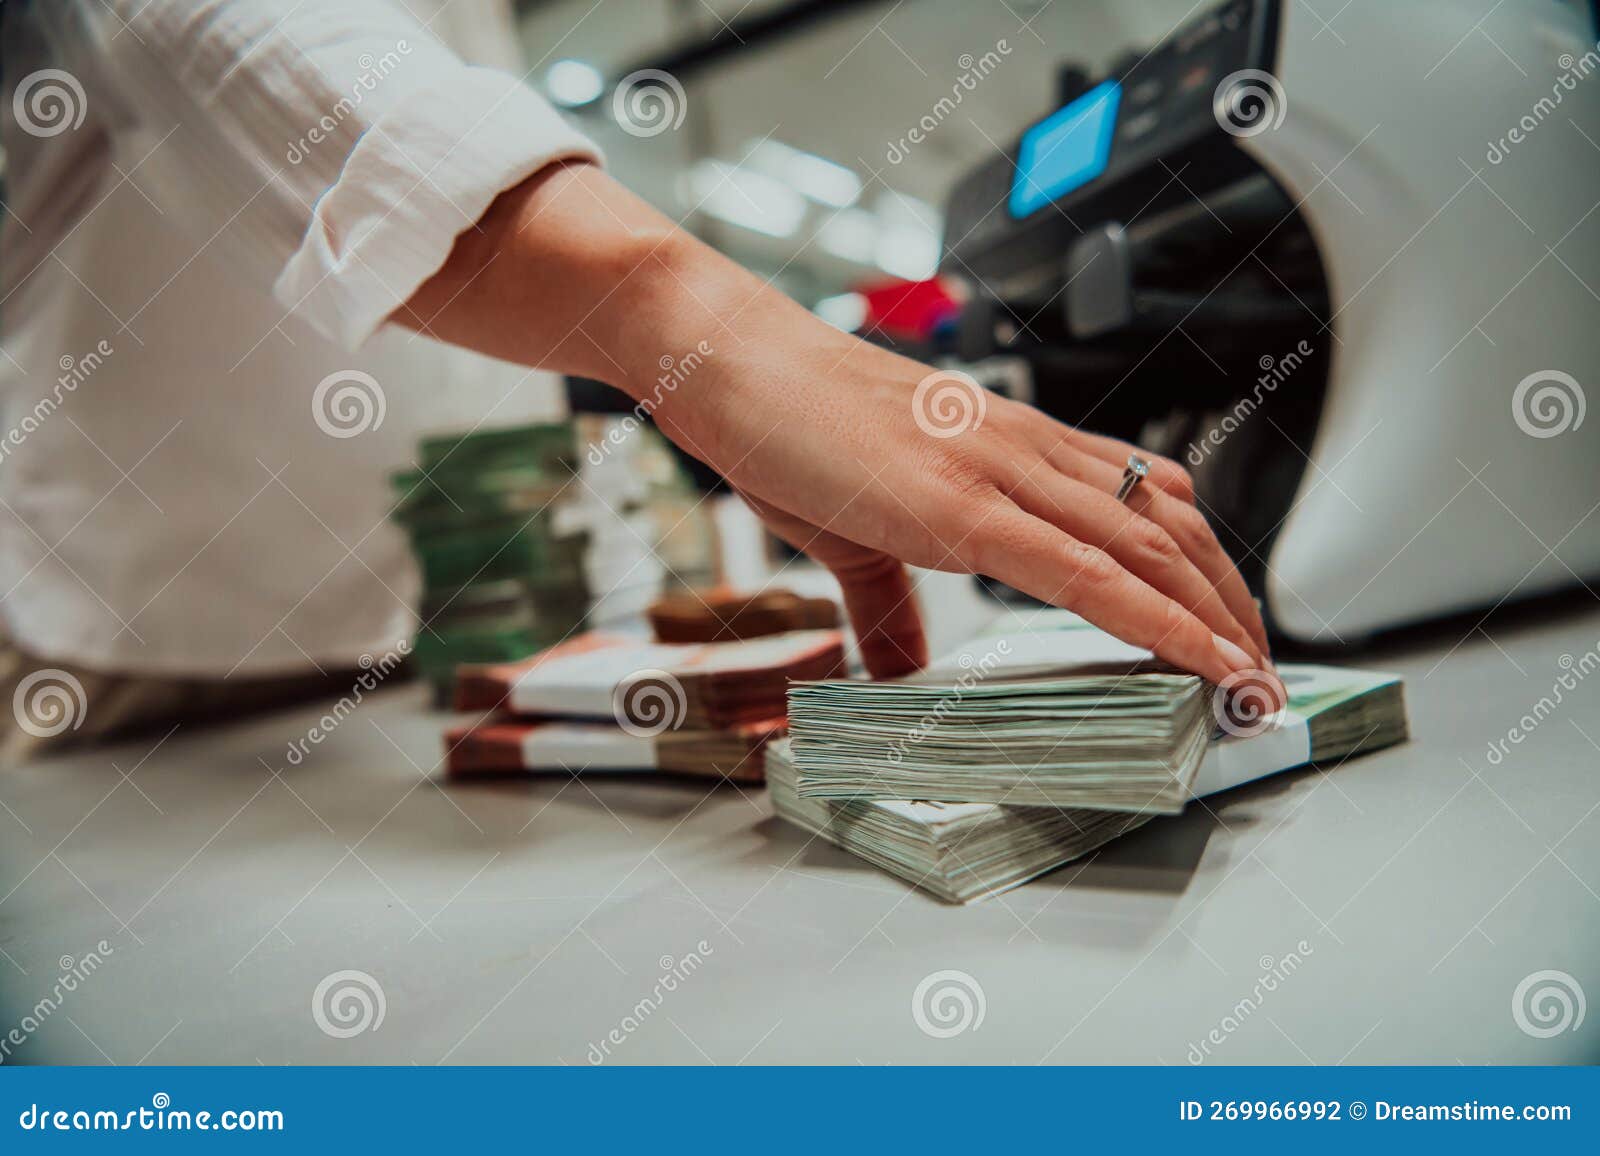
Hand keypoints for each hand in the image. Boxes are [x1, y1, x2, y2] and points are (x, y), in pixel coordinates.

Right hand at [401, 164, 1279, 702]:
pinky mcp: (961, 505)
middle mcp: (1026, 451)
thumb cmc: (787, 426)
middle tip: (1267, 669)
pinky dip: (1159, 618)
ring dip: (1218, 617)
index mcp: (1010, 448)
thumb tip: (901, 666)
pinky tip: (1201, 659)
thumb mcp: (851, 531)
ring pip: (1150, 545)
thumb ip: (890, 602)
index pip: (1141, 504)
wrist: (729, 359)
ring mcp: (1001, 472)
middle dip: (1230, 602)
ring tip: (1257, 682)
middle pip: (1171, 525)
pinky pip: (1087, 569)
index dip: (1199, 567)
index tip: (1230, 624)